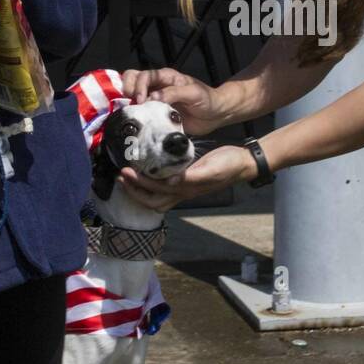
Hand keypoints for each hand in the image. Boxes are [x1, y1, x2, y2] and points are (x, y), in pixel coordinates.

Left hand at [117, 145, 256, 212]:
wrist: (241, 163)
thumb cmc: (227, 166)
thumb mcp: (209, 170)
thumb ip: (189, 178)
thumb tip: (168, 182)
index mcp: (186, 190)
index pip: (156, 191)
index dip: (139, 184)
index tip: (126, 172)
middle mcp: (182, 192)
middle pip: (152, 200)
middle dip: (134, 190)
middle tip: (121, 175)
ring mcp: (184, 187)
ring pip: (156, 196)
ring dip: (140, 188)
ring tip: (128, 175)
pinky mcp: (186, 178)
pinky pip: (164, 185)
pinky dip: (151, 181)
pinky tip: (146, 169)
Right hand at [121, 68, 224, 135]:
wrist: (215, 115)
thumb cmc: (207, 100)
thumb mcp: (193, 93)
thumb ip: (174, 93)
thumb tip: (152, 97)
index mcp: (166, 77)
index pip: (145, 75)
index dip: (139, 86)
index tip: (141, 100)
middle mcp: (157, 85)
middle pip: (132, 78)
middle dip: (127, 88)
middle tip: (132, 103)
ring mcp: (155, 99)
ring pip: (133, 93)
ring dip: (128, 101)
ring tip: (130, 111)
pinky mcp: (156, 113)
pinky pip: (140, 111)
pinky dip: (134, 113)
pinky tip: (134, 120)